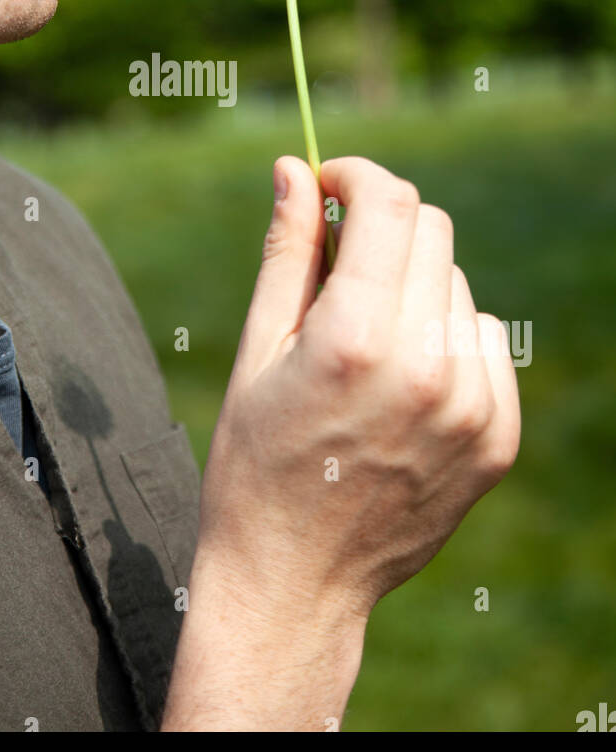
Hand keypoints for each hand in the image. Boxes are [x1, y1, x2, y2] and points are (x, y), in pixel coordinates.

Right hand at [196, 154, 521, 620]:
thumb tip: (295, 168)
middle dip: (382, 228)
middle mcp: (426, 367)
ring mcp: (471, 406)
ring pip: (457, 287)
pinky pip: (483, 342)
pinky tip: (400, 384)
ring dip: (412, 288)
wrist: (293, 583)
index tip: (330, 185)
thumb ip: (287, 252)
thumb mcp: (257, 351)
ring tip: (363, 346)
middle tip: (336, 267)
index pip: (389, 203)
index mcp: (354, 339)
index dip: (356, 176)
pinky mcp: (496, 438)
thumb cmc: (255, 463)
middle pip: (431, 233)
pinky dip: (445, 340)